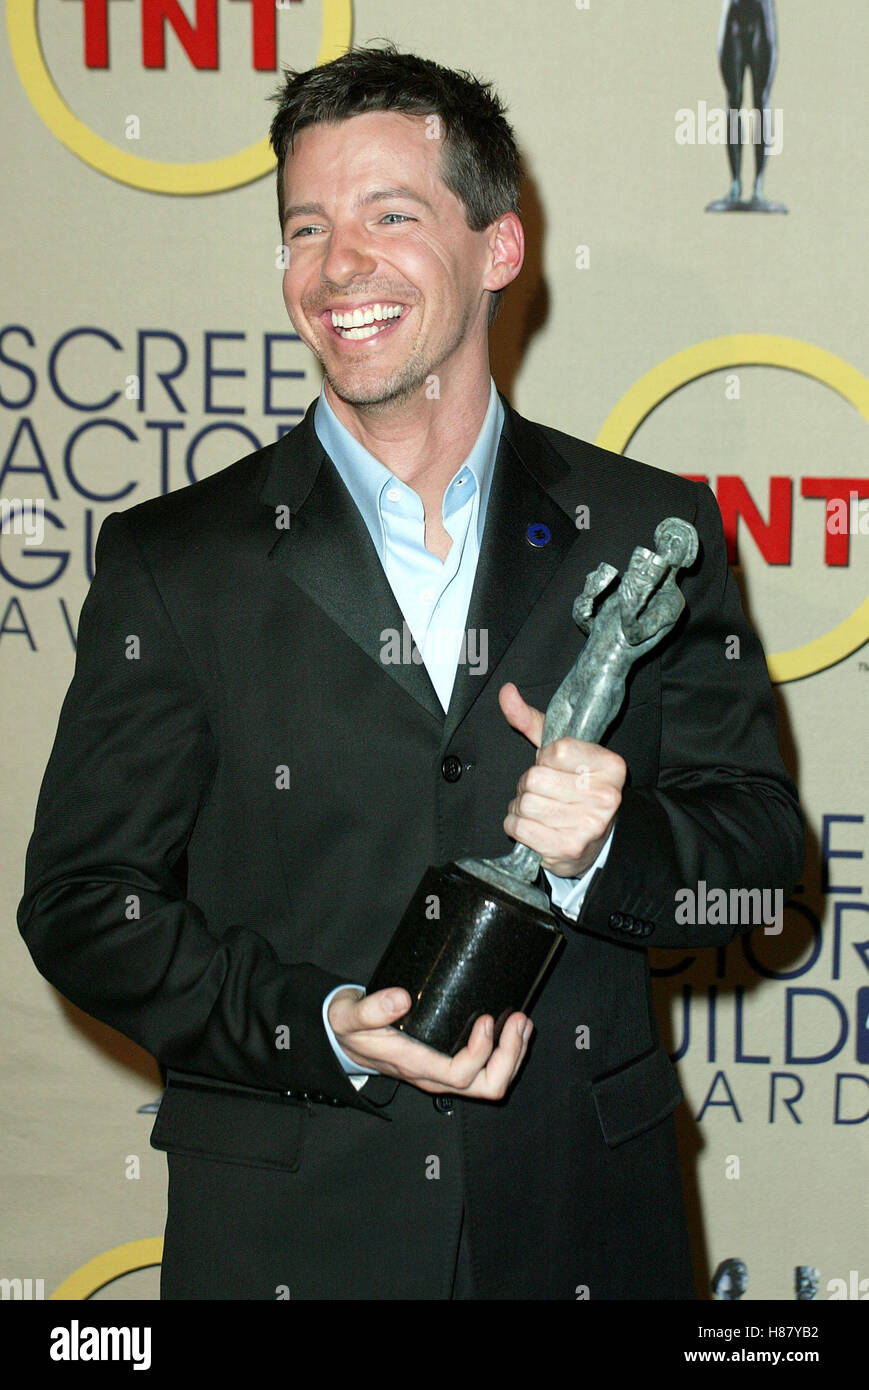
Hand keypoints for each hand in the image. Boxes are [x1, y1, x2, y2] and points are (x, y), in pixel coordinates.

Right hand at [328, 987, 532, 1097]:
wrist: (343, 1038)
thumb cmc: (349, 1028)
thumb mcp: (350, 1016)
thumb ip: (371, 1009)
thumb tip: (400, 999)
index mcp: (414, 1065)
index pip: (459, 1074)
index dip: (481, 1052)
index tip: (486, 1019)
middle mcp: (433, 1076)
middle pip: (485, 1087)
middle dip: (510, 1057)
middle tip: (518, 1020)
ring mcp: (443, 1074)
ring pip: (491, 1084)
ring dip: (513, 1055)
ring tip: (523, 1023)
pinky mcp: (448, 1065)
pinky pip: (486, 1072)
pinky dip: (506, 1053)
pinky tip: (511, 1029)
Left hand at [498, 681, 625, 877]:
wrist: (594, 841)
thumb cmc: (574, 790)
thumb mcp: (561, 753)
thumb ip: (532, 720)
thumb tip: (506, 692)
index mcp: (611, 765)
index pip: (557, 750)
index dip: (544, 758)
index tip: (553, 767)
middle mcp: (606, 795)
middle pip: (535, 778)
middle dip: (528, 784)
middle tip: (542, 792)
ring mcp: (589, 824)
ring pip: (525, 803)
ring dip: (521, 806)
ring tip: (538, 809)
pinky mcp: (568, 848)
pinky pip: (519, 826)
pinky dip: (515, 824)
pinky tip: (532, 825)